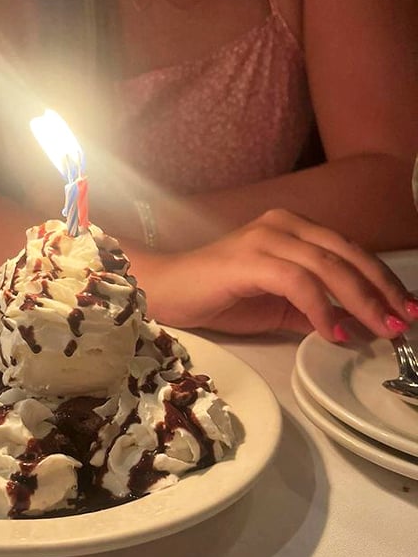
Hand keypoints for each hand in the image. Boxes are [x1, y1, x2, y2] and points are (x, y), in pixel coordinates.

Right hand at [147, 209, 416, 340]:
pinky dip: (321, 308)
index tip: (405, 309)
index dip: (381, 280)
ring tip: (379, 329)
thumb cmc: (215, 298)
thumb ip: (313, 313)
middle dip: (381, 290)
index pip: (349, 252)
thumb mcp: (275, 307)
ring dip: (360, 301)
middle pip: (347, 255)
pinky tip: (333, 332)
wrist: (163, 292)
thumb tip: (355, 330)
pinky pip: (298, 282)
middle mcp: (284, 224)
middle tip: (403, 321)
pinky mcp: (251, 258)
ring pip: (329, 266)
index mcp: (292, 229)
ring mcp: (266, 238)